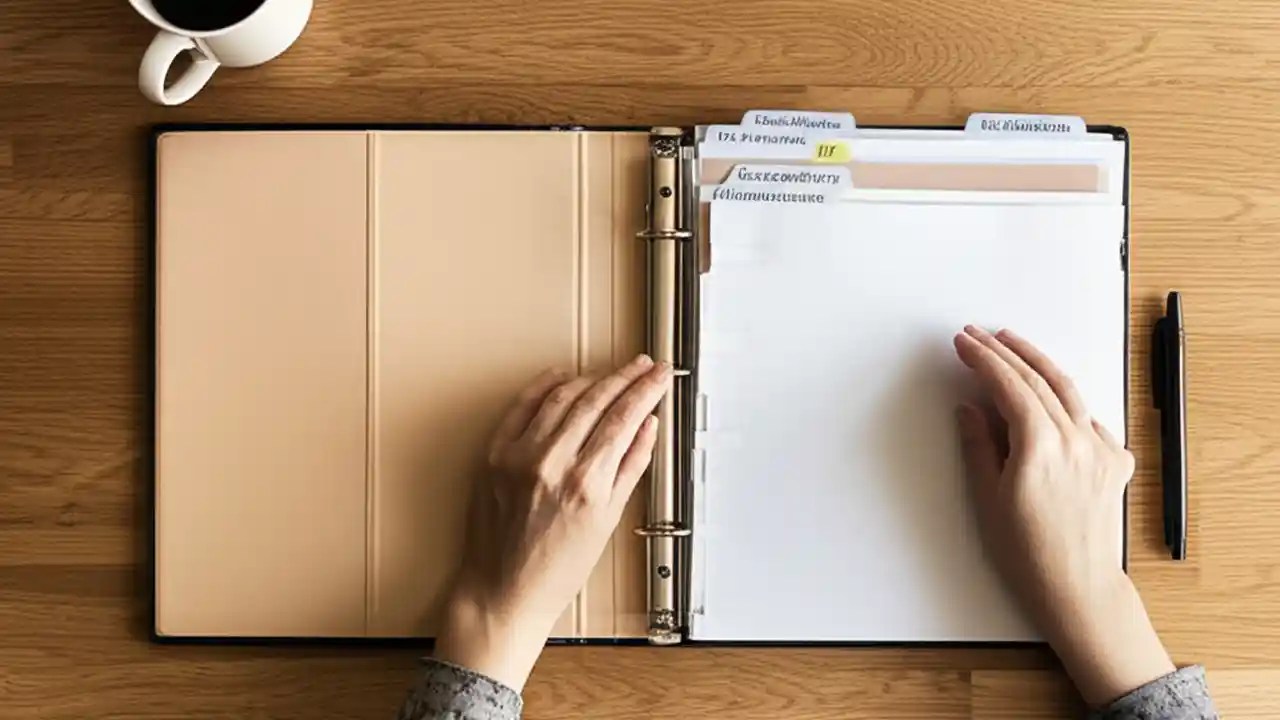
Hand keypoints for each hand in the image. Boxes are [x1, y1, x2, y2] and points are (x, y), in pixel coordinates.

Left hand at [435, 355, 671, 690]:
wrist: (503, 592)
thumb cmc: (555, 570)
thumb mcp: (608, 521)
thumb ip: (630, 467)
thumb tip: (647, 427)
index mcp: (587, 483)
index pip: (625, 418)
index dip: (646, 389)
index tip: (659, 376)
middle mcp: (552, 463)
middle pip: (597, 400)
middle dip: (625, 376)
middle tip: (643, 365)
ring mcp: (519, 456)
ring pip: (561, 396)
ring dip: (591, 378)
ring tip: (611, 372)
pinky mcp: (494, 455)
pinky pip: (521, 406)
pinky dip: (544, 385)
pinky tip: (561, 376)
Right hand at [954, 325, 1174, 706]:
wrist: (1077, 586)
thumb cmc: (1029, 553)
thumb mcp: (988, 497)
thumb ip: (980, 445)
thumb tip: (971, 410)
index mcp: (1040, 446)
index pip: (1008, 385)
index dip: (983, 358)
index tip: (964, 342)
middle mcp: (1075, 439)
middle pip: (1037, 379)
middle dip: (1004, 352)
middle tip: (978, 335)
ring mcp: (1099, 448)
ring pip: (1068, 390)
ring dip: (1038, 361)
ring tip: (1014, 343)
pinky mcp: (1113, 461)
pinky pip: (1089, 417)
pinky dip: (1066, 398)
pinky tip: (1052, 395)